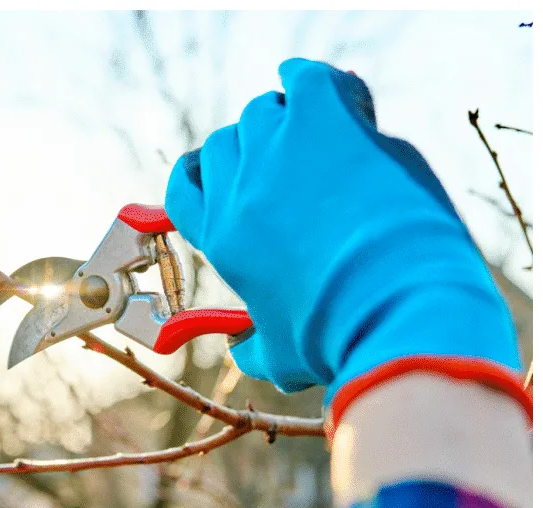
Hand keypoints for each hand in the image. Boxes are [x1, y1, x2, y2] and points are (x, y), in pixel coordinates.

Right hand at [165, 58, 521, 422]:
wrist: (396, 308)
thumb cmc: (338, 338)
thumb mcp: (282, 357)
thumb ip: (253, 349)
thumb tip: (241, 351)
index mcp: (222, 239)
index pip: (184, 188)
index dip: (198, 176)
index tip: (218, 175)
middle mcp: (239, 189)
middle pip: (224, 145)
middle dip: (250, 152)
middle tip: (286, 165)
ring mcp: (279, 151)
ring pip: (263, 112)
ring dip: (285, 121)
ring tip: (318, 138)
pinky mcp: (325, 121)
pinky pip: (306, 78)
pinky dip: (310, 78)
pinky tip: (327, 90)